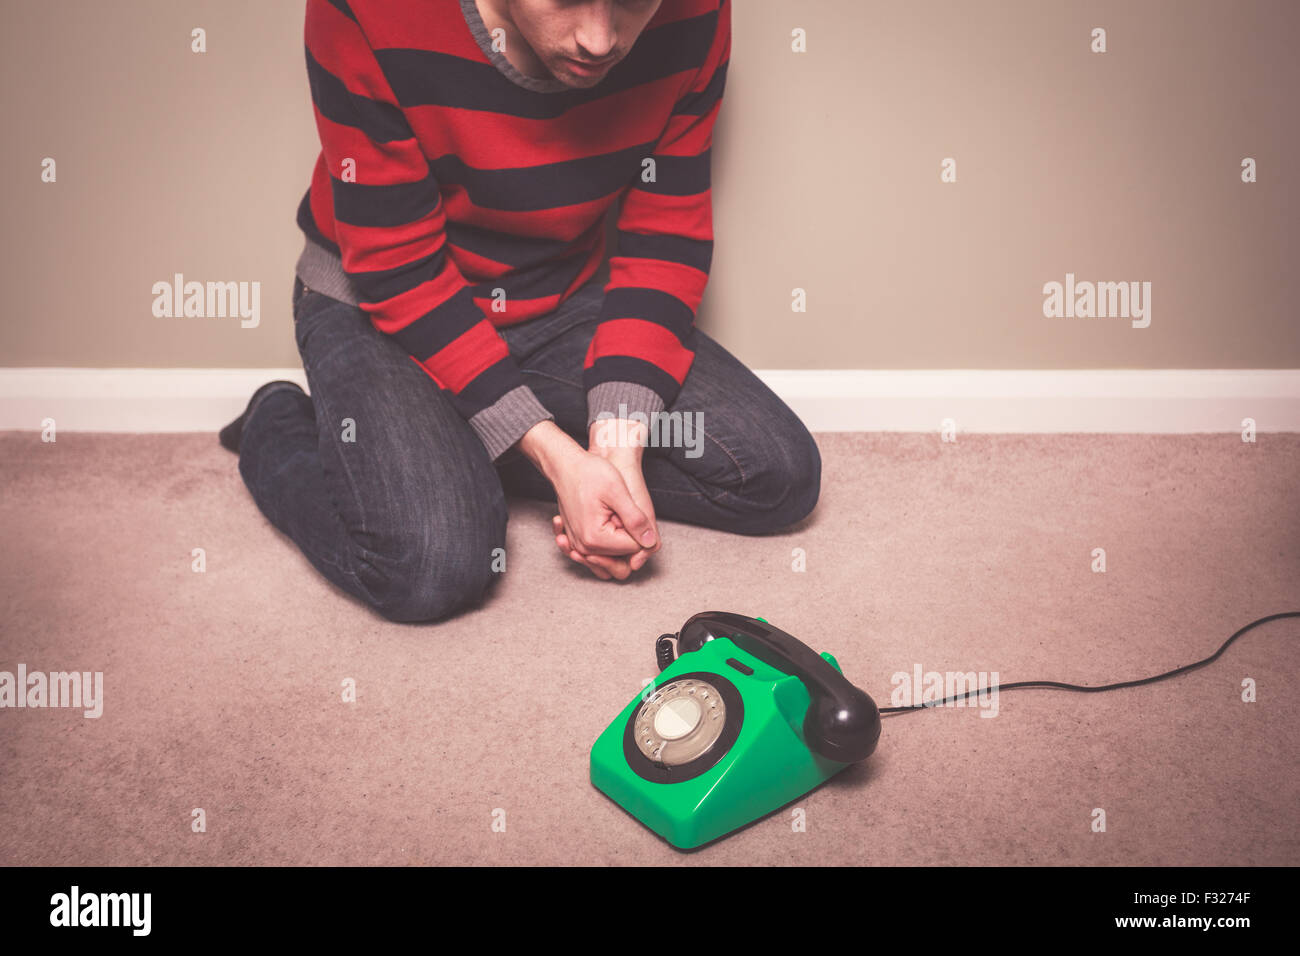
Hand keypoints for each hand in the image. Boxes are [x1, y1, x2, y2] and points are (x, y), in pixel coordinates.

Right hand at [518, 420, 657, 579]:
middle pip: (621, 558)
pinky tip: (604, 521)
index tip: (628, 510)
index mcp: (595, 539)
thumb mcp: (618, 493)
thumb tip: (650, 541)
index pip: (633, 549)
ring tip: (611, 514)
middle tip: (621, 513)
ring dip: (616, 542)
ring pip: (610, 557)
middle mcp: (584, 547)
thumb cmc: (589, 474)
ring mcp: (578, 545)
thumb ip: (635, 520)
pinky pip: (596, 553)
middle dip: (628, 539)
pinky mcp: (576, 540)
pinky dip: (604, 543)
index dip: (639, 530)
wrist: (565, 466)